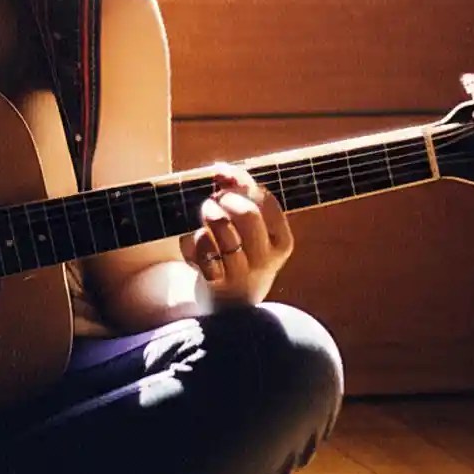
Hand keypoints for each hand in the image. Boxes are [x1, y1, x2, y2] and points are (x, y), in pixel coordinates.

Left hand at [180, 162, 293, 306]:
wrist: (230, 305)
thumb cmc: (240, 255)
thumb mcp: (250, 229)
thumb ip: (240, 195)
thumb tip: (221, 168)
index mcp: (281, 241)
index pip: (265, 200)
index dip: (240, 181)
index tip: (222, 176)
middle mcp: (266, 258)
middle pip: (247, 214)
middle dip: (225, 199)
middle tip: (213, 199)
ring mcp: (243, 272)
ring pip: (223, 232)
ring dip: (208, 216)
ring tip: (205, 214)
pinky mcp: (218, 282)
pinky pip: (202, 252)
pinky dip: (192, 242)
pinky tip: (194, 243)